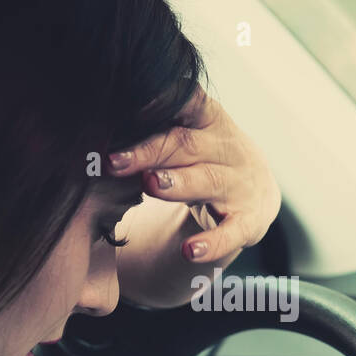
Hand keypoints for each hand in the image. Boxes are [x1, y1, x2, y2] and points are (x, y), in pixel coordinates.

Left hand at [105, 85, 280, 264]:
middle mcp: (226, 149)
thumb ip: (154, 129)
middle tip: (115, 161)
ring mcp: (239, 185)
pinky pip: (231, 232)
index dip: (161, 102)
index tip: (127, 104)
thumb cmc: (207, 157)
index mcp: (209, 120)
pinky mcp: (248, 221)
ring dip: (178, 183)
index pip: (187, 103)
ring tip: (150, 185)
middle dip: (150, 151)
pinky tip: (190, 252)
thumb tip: (97, 129)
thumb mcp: (189, 134)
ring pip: (207, 180)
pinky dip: (212, 243)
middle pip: (187, 145)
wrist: (258, 190)